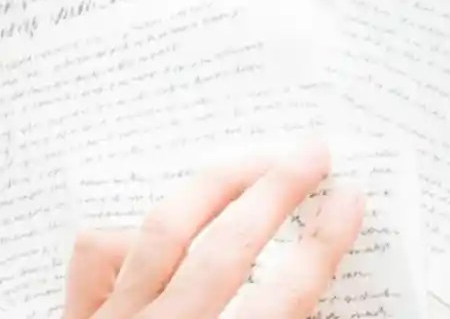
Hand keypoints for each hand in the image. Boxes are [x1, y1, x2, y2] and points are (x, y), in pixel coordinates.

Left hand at [64, 142, 364, 318]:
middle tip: (314, 152)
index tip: (352, 201)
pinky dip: (128, 232)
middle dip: (277, 190)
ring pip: (163, 233)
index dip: (325, 243)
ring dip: (214, 185)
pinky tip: (159, 221)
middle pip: (228, 248)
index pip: (286, 296)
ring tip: (251, 158)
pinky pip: (97, 257)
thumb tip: (303, 297)